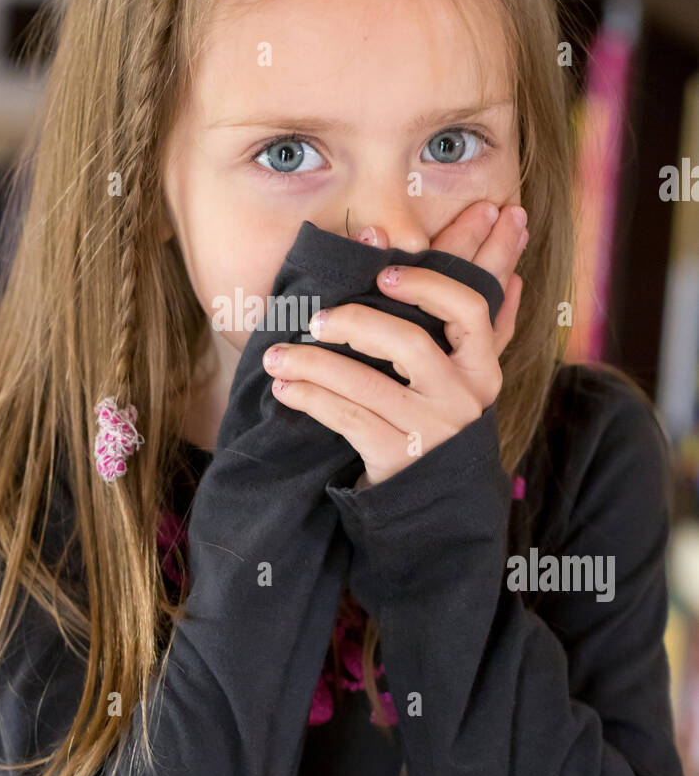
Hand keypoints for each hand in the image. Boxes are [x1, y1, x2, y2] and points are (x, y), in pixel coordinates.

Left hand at [261, 201, 527, 487]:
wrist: (440, 503)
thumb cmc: (442, 421)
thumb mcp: (466, 378)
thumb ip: (479, 326)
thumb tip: (500, 274)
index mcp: (481, 370)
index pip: (468, 310)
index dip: (426, 285)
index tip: (384, 272)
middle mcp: (462, 400)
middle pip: (410, 343)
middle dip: (356, 322)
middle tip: (317, 318)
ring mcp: (429, 432)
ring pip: (365, 383)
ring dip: (313, 363)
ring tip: (276, 355)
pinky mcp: (396, 459)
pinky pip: (345, 418)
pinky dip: (309, 398)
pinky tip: (285, 388)